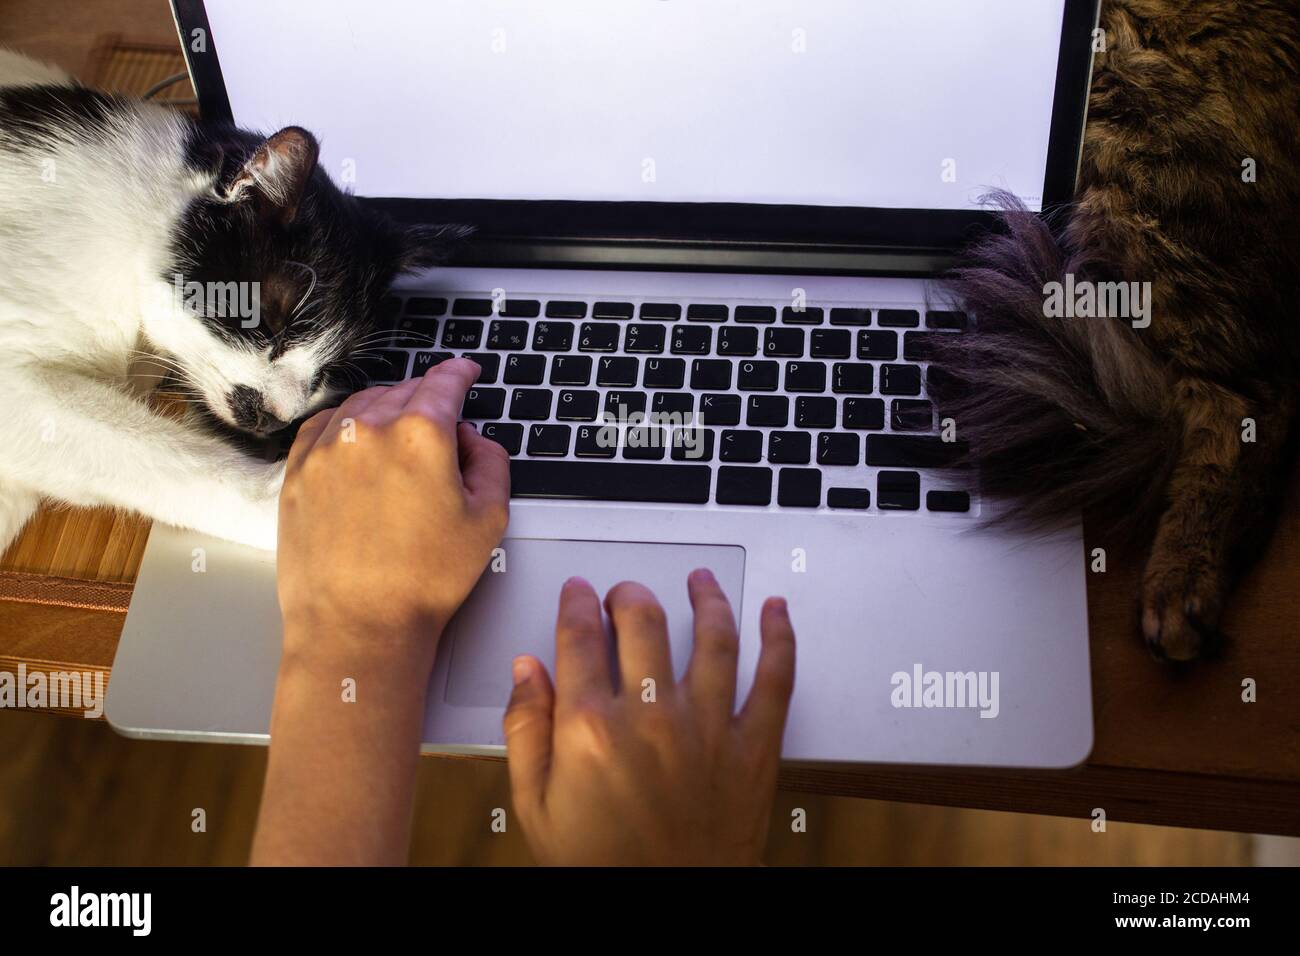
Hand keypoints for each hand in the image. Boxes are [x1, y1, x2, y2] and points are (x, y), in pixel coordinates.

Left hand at [276, 357, 509, 670]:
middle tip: (441, 429)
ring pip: (363, 405)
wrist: (357, 624)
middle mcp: (369, 430)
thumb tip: (474, 441)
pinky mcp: (297, 473)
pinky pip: (323, 428)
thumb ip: (491, 463)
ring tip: (401, 439)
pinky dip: (345, 425)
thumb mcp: (489, 520)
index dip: (460, 374)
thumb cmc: (422, 581)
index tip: (465, 372)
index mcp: (421, 434)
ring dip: (386, 410)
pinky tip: (356, 443)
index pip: (443, 383)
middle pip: (403, 392)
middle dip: (426, 402)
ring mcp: (327, 449)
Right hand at [503, 570, 795, 865]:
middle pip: (642, 620)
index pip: (579, 636)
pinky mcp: (753, 748)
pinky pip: (775, 679)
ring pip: (712, 635)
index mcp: (590, 728)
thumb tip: (526, 671)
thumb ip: (525, 730)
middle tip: (625, 593)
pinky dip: (780, 638)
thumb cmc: (600, 868)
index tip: (579, 594)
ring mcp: (707, 728)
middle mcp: (651, 717)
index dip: (577, 603)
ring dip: (705, 597)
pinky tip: (776, 612)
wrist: (665, 912)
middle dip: (629, 594)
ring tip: (699, 580)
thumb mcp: (535, 807)